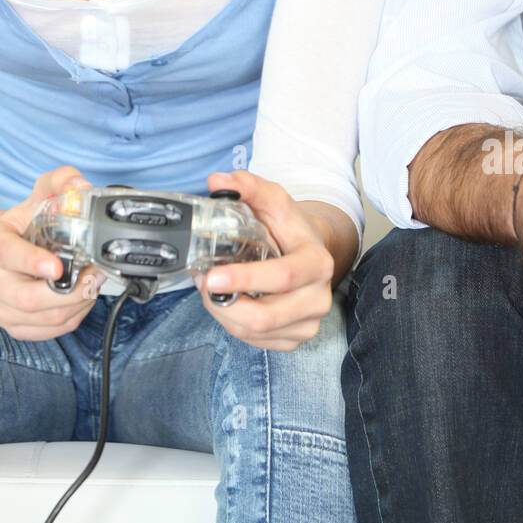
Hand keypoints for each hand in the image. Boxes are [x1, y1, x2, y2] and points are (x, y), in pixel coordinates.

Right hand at [0, 165, 104, 340]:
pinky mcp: (9, 324)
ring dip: (74, 305)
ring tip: (91, 285)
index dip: (31, 262)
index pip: (5, 253)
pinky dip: (69, 319)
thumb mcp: (40, 194)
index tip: (58, 267)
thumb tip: (81, 186)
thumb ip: (61, 181)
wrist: (4, 250)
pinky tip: (80, 300)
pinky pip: (44, 332)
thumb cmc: (24, 224)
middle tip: (94, 275)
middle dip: (69, 291)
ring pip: (39, 319)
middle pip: (26, 297)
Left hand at [193, 170, 334, 351]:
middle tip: (203, 283)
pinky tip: (227, 304)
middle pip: (266, 316)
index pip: (283, 277)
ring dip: (224, 314)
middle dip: (224, 304)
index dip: (245, 280)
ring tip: (210, 291)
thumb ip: (247, 186)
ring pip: (255, 333)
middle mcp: (318, 297)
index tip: (212, 277)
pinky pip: (256, 342)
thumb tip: (217, 181)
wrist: (309, 252)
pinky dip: (233, 325)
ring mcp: (308, 323)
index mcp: (318, 263)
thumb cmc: (290, 228)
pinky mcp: (294, 339)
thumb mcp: (273, 200)